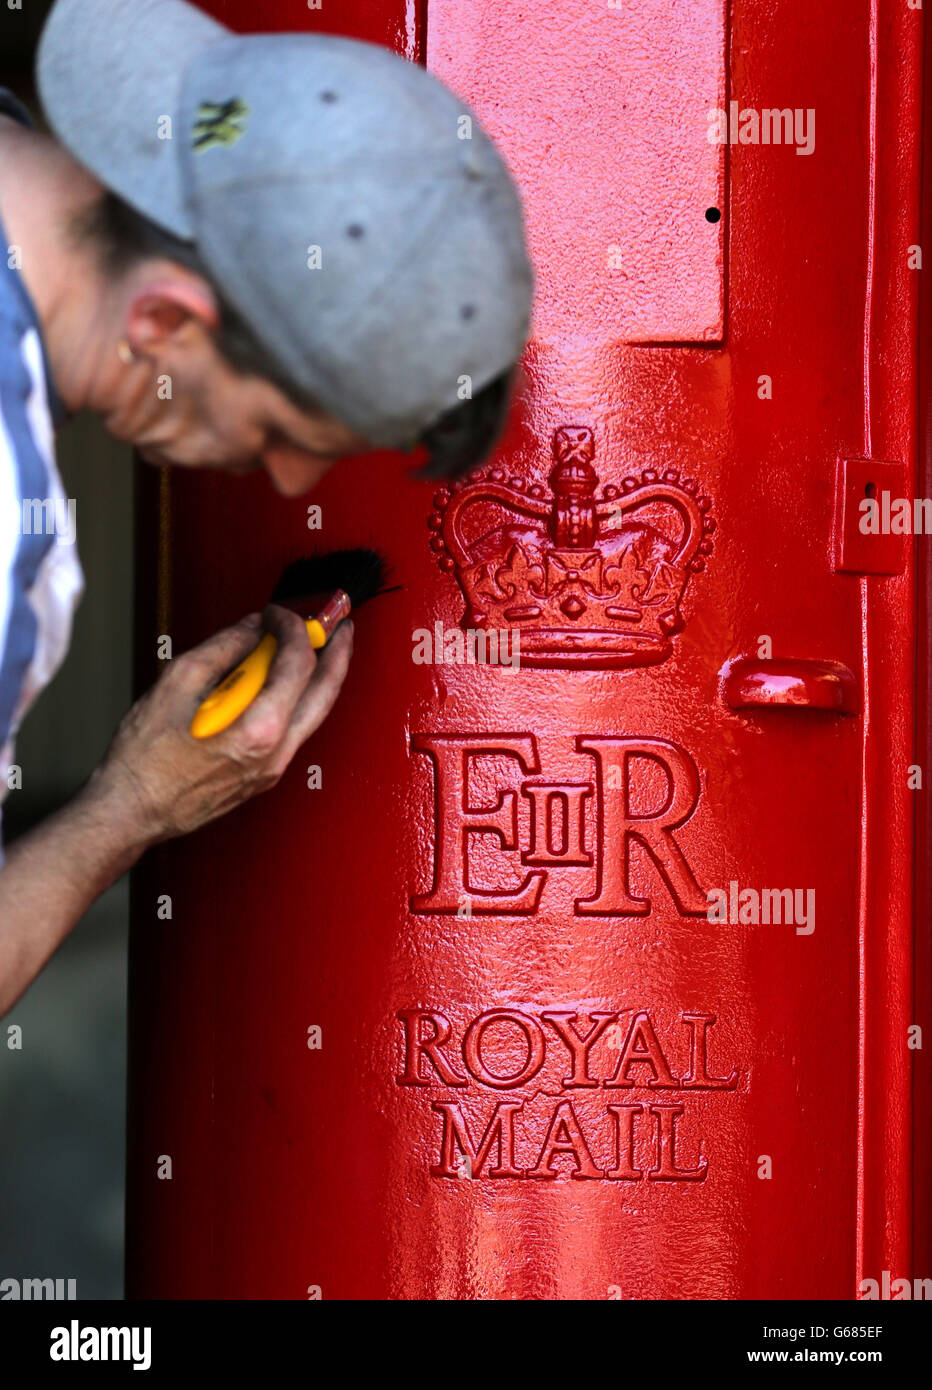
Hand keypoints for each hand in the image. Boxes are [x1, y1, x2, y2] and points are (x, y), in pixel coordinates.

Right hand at [85, 606, 352, 846]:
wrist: (132, 810)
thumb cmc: (145, 759)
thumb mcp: (177, 684)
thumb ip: (222, 649)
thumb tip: (250, 629)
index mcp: (259, 729)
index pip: (298, 663)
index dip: (293, 627)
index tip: (278, 613)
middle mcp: (276, 752)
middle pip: (325, 692)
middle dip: (337, 653)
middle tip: (338, 628)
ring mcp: (274, 768)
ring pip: (313, 714)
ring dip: (320, 677)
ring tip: (316, 649)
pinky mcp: (264, 775)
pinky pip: (294, 730)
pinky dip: (296, 700)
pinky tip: (281, 683)